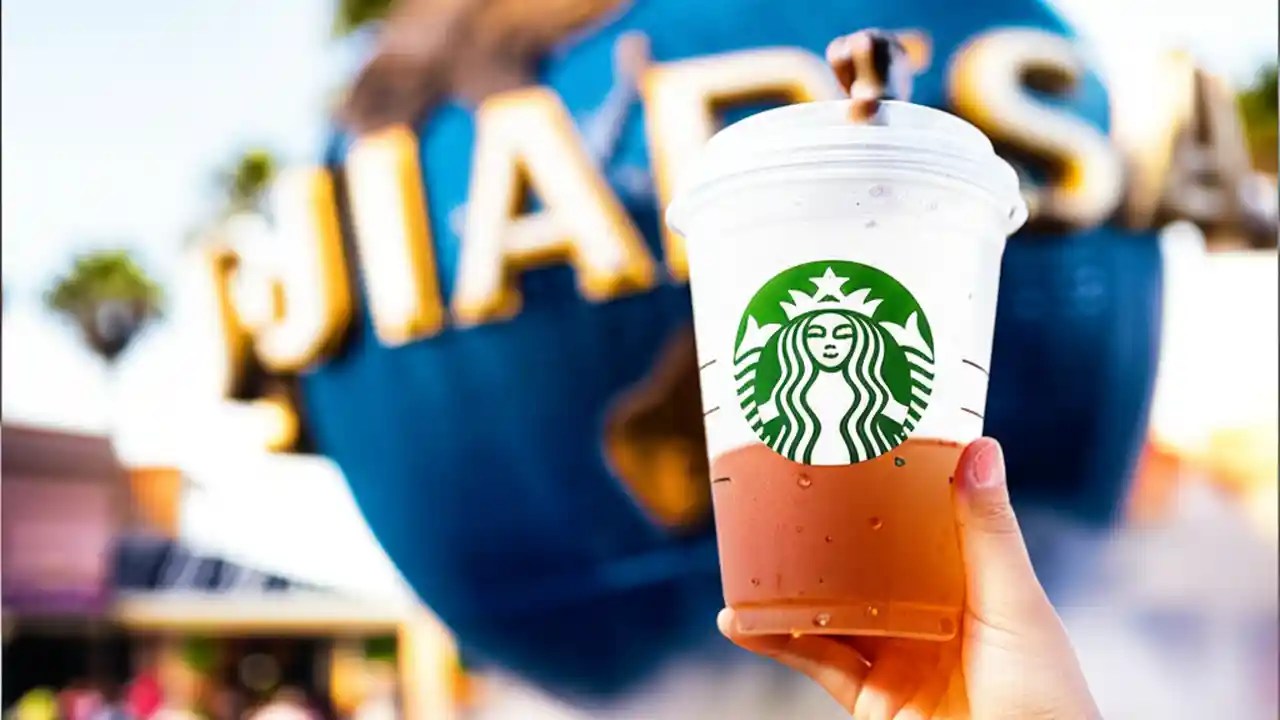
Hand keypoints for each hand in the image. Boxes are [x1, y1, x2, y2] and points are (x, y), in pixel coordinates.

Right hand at [718, 438, 1101, 718]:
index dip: (881, 492)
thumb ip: (988, 532)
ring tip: (742, 557)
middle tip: (774, 496)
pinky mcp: (871, 699)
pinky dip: (776, 643)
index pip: (916, 525)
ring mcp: (895, 656)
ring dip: (784, 590)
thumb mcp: (1014, 602)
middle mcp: (925, 615)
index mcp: (965, 582)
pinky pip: (815, 662)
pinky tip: (741, 622)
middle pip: (861, 566)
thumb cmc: (1045, 694)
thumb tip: (980, 446)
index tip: (842, 451)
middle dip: (819, 537)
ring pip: (828, 611)